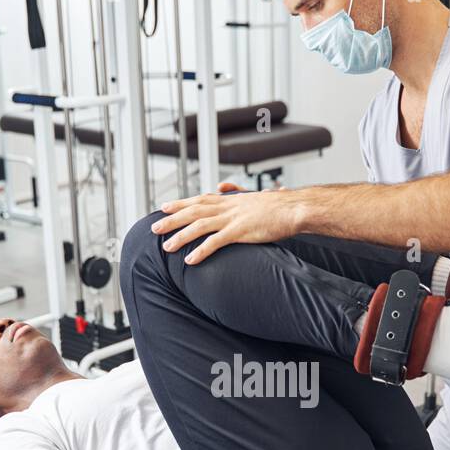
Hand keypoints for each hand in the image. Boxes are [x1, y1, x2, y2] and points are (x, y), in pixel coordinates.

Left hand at [150, 180, 302, 264]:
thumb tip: (229, 189)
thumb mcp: (257, 198)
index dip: (181, 203)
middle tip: (154, 227)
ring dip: (181, 236)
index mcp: (231, 200)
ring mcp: (233, 219)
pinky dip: (201, 251)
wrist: (295, 209)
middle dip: (172, 219)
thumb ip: (241, 195)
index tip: (165, 207)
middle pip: (193, 211)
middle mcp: (228, 207)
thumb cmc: (281, 207)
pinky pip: (216, 242)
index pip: (200, 199)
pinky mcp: (241, 232)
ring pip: (199, 226)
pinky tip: (190, 261)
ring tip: (166, 247)